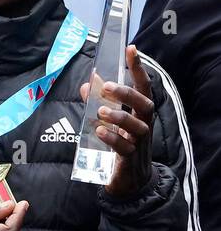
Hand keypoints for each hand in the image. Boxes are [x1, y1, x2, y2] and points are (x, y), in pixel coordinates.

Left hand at [80, 45, 154, 198]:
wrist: (128, 181)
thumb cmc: (120, 145)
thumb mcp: (107, 121)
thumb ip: (97, 103)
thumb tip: (86, 83)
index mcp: (139, 113)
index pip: (143, 87)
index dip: (138, 69)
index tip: (131, 49)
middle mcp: (143, 125)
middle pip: (145, 104)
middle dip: (126, 93)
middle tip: (106, 86)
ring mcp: (139, 143)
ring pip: (137, 126)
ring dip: (118, 116)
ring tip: (100, 111)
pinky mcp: (130, 159)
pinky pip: (125, 147)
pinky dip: (112, 139)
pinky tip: (99, 133)